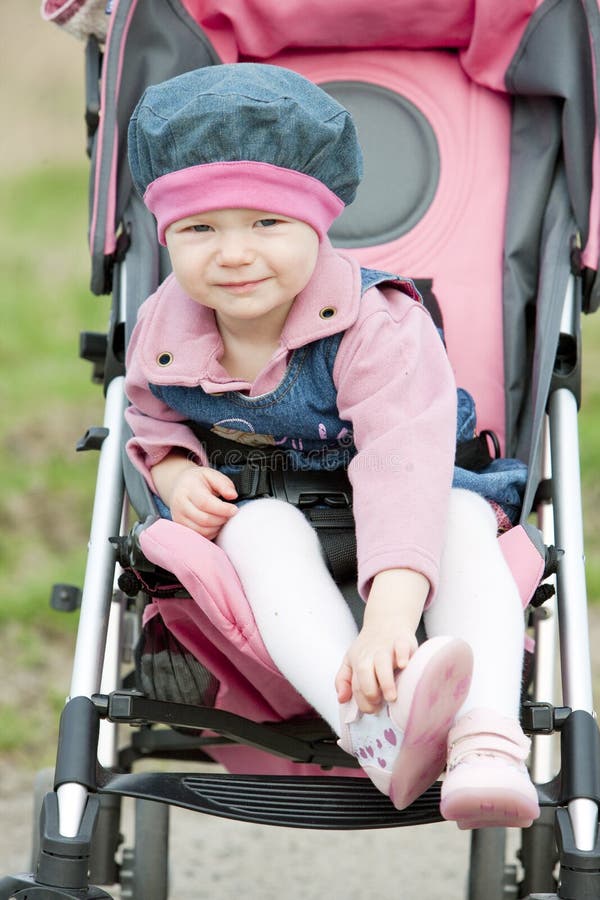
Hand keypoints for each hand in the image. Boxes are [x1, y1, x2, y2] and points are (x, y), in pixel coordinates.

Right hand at [153, 456, 237, 539]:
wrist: (179, 486)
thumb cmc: (198, 481)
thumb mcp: (211, 475)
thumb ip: (224, 484)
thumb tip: (233, 496)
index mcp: (188, 488)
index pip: (205, 503)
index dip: (222, 509)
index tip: (234, 510)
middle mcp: (180, 503)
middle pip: (204, 519)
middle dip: (221, 519)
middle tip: (230, 514)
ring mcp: (178, 516)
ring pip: (202, 530)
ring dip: (217, 527)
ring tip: (222, 518)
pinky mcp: (180, 526)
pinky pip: (198, 535)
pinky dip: (210, 533)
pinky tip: (214, 524)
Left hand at [334, 568, 428, 712]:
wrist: (386, 620)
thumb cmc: (369, 647)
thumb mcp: (351, 660)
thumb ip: (343, 680)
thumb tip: (341, 699)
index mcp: (358, 662)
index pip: (356, 684)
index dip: (362, 701)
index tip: (372, 710)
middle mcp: (370, 655)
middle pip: (364, 672)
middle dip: (370, 691)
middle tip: (379, 704)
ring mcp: (387, 647)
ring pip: (382, 663)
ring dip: (385, 681)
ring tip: (391, 697)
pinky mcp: (402, 640)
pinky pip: (401, 646)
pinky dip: (402, 655)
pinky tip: (403, 665)